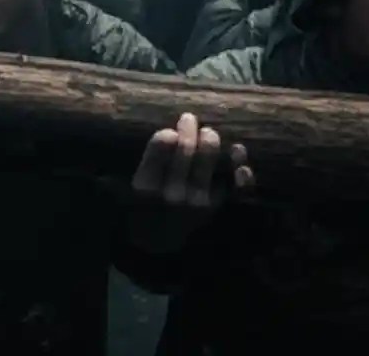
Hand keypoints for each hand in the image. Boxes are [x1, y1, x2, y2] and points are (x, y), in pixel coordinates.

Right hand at [127, 112, 254, 251]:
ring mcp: (198, 200)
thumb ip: (143, 166)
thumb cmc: (143, 212)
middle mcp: (172, 192)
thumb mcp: (129, 192)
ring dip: (209, 140)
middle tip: (189, 119)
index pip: (160, 146)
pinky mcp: (217, 209)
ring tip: (208, 133)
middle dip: (188, 129)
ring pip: (208, 159)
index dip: (167, 134)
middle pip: (185, 148)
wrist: (159, 250)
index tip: (170, 131)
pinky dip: (239, 168)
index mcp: (146, 186)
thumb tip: (164, 134)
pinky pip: (233, 185)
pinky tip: (239, 152)